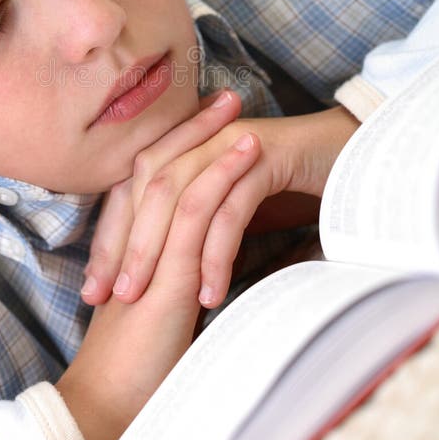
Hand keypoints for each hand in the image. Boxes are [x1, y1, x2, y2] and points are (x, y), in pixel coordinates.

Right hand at [57, 97, 259, 439]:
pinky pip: (194, 209)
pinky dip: (221, 172)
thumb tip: (201, 271)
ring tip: (238, 105)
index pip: (149, 180)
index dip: (177, 145)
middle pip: (156, 163)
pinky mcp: (163, 272)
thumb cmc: (135, 370)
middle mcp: (131, 239)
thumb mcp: (157, 314)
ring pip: (174, 176)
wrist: (106, 408)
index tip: (206, 121)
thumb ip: (173, 284)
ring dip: (208, 137)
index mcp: (129, 246)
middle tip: (221, 95)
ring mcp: (144, 252)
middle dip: (190, 126)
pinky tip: (246, 149)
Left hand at [83, 104, 358, 309]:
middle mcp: (201, 140)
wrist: (344, 152)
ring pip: (181, 197)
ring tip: (145, 300)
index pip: (131, 191)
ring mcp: (230, 144)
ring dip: (160, 250)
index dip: (109, 238)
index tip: (93, 289)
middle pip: (147, 191)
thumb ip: (195, 226)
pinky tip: (210, 292)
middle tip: (111, 298)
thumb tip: (161, 271)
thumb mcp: (228, 207)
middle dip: (125, 246)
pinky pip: (230, 207)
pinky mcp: (263, 157)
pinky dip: (216, 251)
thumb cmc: (283, 185)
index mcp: (186, 147)